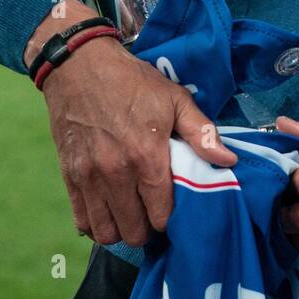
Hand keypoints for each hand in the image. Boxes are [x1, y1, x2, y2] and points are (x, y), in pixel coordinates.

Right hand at [32, 7, 235, 246]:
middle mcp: (116, 173)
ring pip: (107, 232)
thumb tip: (229, 161)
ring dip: (122, 229)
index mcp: (146, 156)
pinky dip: (96, 224)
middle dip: (147, 227)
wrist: (80, 66)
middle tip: (153, 211)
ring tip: (131, 214)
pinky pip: (82, 221)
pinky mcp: (69, 176)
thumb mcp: (174, 98)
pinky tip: (108, 210)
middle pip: (135, 231)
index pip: (161, 215)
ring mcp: (89, 178)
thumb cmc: (132, 82)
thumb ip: (202, 133)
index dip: (170, 217)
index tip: (173, 207)